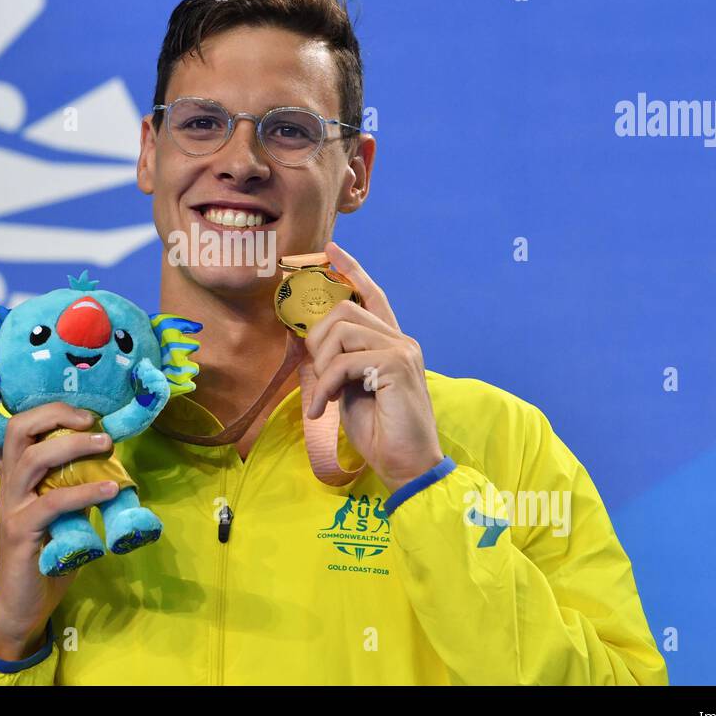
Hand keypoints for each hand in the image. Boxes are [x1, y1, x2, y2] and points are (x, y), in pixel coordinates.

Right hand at [0, 373, 115, 661]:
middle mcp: (9, 483)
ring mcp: (11, 507)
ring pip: (32, 459)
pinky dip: (84, 493)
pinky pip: (50, 503)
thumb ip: (75, 480)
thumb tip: (111, 453)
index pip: (9, 424)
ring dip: (73, 446)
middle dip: (56, 414)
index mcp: (17, 473)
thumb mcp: (63, 508)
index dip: (10, 398)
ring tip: (107, 445)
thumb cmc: (48, 551)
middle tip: (92, 418)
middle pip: (18, 429)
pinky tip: (111, 491)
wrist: (25, 605)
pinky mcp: (20, 533)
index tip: (44, 374)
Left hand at [302, 240, 444, 492]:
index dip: (352, 271)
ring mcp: (401, 351)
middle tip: (316, 377)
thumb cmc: (379, 432)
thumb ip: (336, 362)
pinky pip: (345, 360)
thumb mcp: (349, 390)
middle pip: (344, 310)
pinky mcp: (396, 366)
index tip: (332, 250)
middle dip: (317, 339)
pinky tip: (325, 408)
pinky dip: (327, 384)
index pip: (372, 295)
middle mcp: (401, 340)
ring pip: (342, 331)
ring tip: (323, 397)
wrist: (407, 464)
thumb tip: (308, 342)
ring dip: (321, 365)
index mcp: (392, 343)